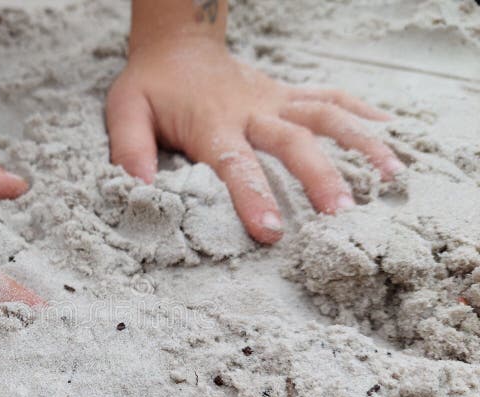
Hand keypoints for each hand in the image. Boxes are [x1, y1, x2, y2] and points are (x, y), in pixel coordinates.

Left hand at [106, 35, 404, 242]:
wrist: (178, 44)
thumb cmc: (150, 86)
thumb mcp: (125, 111)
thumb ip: (130, 149)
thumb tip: (140, 189)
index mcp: (212, 124)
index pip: (235, 164)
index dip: (254, 197)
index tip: (272, 232)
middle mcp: (251, 111)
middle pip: (293, 141)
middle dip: (319, 176)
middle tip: (341, 214)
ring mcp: (275, 99)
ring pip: (324, 116)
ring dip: (359, 143)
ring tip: (391, 175)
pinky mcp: (287, 93)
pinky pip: (330, 97)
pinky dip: (361, 111)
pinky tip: (391, 131)